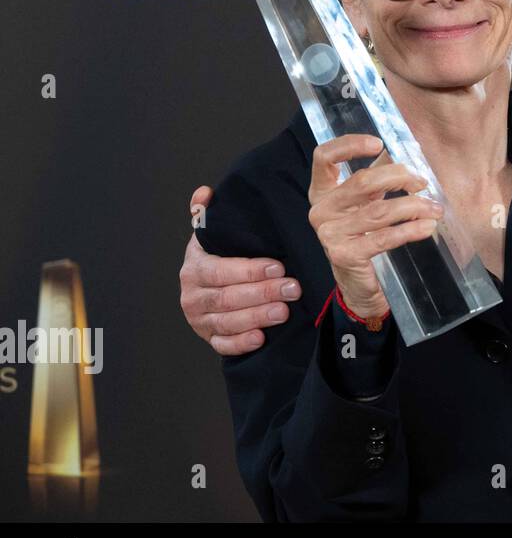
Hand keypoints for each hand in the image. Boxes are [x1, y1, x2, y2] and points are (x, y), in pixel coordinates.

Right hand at [180, 186, 301, 355]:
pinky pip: (223, 345)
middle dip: (262, 293)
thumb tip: (204, 193)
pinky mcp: (210, 337)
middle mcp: (193, 294)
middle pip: (228, 297)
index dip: (249, 270)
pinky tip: (260, 338)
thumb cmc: (223, 255)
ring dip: (257, 317)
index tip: (277, 267)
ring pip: (227, 321)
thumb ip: (208, 213)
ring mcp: (200, 318)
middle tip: (292, 289)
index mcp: (195, 266)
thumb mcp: (215, 233)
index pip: (220, 270)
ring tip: (283, 311)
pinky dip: (241, 343)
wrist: (214, 284)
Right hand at [307, 135, 441, 318]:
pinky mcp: (345, 254)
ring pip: (379, 210)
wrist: (358, 283)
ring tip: (434, 207)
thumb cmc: (364, 235)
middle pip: (362, 181)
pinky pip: (384, 237)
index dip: (349, 145)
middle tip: (421, 182)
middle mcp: (320, 210)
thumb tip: (400, 151)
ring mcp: (330, 233)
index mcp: (322, 191)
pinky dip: (410, 229)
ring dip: (413, 206)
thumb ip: (377, 177)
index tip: (379, 144)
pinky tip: (427, 226)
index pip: (324, 157)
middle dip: (399, 178)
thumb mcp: (366, 202)